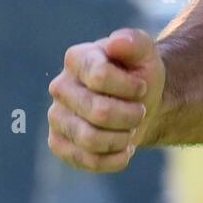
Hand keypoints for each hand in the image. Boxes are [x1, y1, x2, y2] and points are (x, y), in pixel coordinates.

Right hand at [47, 29, 164, 172]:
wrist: (139, 104)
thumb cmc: (139, 74)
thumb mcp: (146, 54)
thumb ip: (134, 42)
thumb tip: (116, 43)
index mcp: (77, 58)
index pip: (100, 77)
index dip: (130, 87)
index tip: (141, 86)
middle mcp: (60, 86)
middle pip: (99, 112)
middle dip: (131, 115)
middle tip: (140, 111)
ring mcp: (56, 116)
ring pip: (90, 139)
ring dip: (122, 137)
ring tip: (131, 128)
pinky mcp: (58, 142)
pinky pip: (85, 160)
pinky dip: (114, 158)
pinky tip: (124, 148)